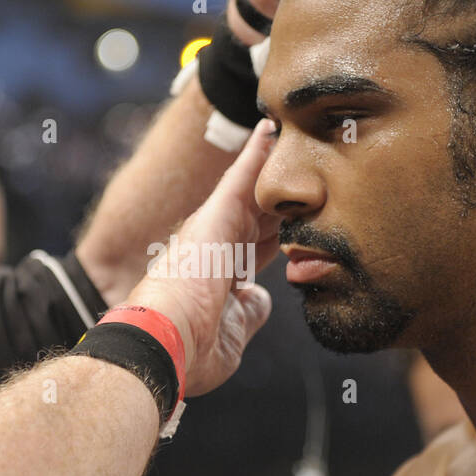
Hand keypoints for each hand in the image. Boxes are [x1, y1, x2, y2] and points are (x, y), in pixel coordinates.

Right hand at [126, 121, 281, 395]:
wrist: (164, 341)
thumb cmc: (191, 350)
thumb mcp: (233, 335)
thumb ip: (250, 312)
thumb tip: (260, 297)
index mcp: (221, 276)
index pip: (258, 247)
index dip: (282, 234)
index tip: (304, 221)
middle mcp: (216, 247)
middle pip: (261, 215)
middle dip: (283, 197)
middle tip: (310, 166)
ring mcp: (214, 228)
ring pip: (253, 189)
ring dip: (272, 164)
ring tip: (294, 133)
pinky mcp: (214, 214)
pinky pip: (242, 174)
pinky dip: (256, 150)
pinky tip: (271, 126)